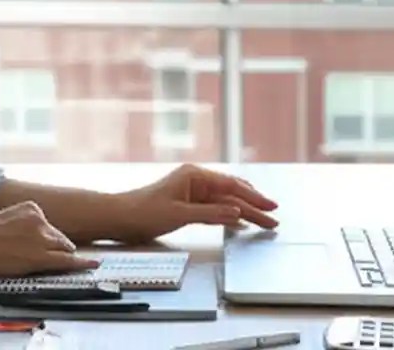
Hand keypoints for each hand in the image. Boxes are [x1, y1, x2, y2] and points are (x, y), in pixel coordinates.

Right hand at [0, 201, 99, 276]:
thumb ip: (20, 225)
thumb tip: (25, 237)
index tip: (46, 244)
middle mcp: (40, 219)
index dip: (46, 237)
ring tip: (79, 262)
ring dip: (65, 256)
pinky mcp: (40, 256)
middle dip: (58, 247)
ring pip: (64, 248)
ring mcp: (42, 237)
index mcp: (31, 207)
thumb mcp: (3, 219)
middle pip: (59, 236)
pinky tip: (92, 265)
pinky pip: (67, 260)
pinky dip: (81, 264)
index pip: (47, 224)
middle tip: (58, 256)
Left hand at [111, 164, 278, 243]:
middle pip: (232, 192)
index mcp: (195, 175)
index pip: (231, 187)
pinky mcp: (188, 203)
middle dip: (254, 204)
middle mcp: (196, 180)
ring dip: (245, 210)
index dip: (254, 198)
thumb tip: (237, 211)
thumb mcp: (179, 214)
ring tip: (264, 218)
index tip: (271, 207)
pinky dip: (230, 214)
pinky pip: (215, 208)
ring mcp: (192, 191)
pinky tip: (240, 220)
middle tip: (274, 216)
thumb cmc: (143, 211)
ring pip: (226, 200)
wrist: (119, 217)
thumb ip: (210, 213)